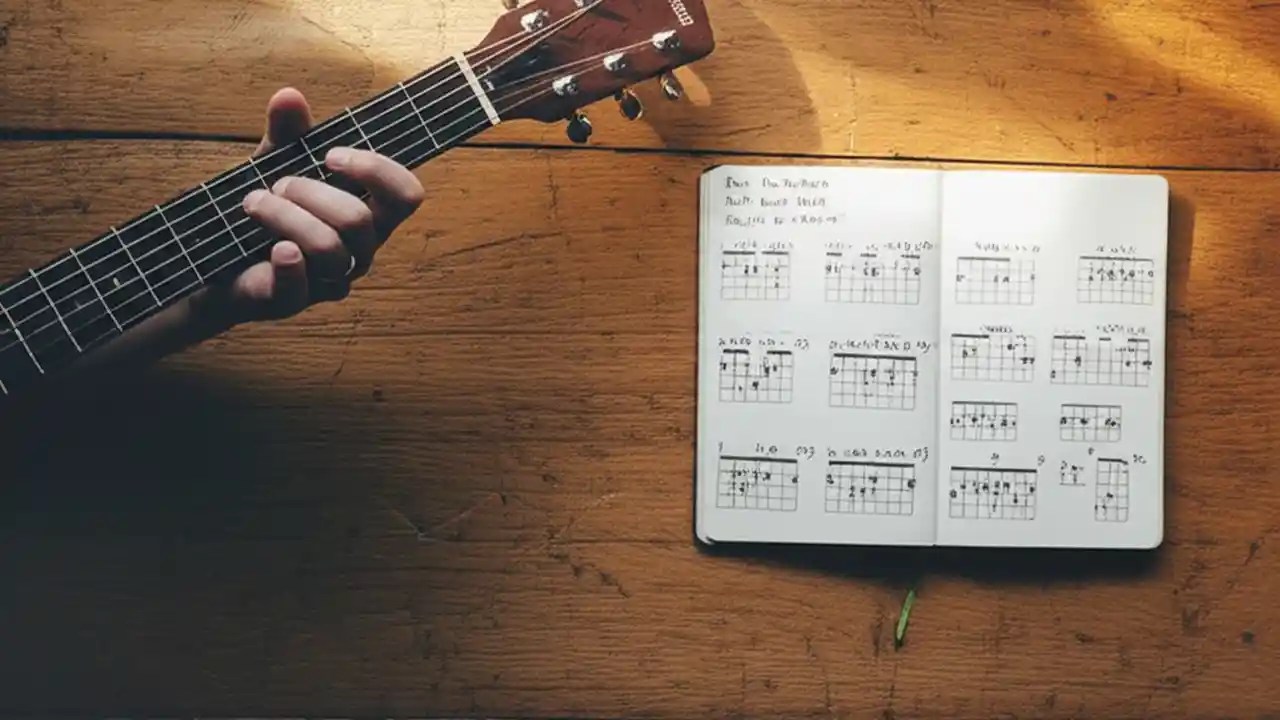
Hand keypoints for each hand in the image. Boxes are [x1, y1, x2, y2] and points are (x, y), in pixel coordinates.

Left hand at [194, 87, 424, 326]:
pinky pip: (300, 286)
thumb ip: (288, 132)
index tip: (331, 155)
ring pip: (328, 249)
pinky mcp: (292, 300)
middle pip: (358, 220)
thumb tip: (289, 96)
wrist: (217, 256)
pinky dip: (288, 262)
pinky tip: (273, 247)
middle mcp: (359, 250)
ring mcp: (329, 280)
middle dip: (311, 191)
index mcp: (370, 214)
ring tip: (253, 203)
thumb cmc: (266, 207)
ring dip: (285, 216)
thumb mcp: (275, 160)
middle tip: (277, 183)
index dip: (377, 170)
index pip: (407, 196)